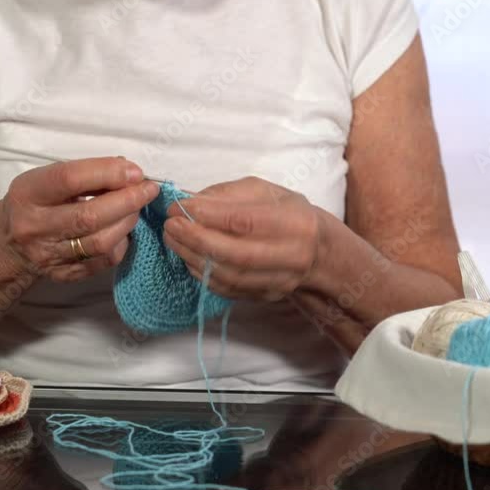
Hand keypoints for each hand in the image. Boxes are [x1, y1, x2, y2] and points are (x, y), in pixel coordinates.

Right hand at [0, 157, 158, 282]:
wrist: (7, 244)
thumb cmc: (35, 202)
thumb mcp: (46, 179)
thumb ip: (84, 174)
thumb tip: (128, 171)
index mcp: (28, 193)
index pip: (70, 179)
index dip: (108, 173)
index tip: (135, 173)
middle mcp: (34, 226)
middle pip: (90, 216)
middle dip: (128, 201)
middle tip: (148, 191)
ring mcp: (47, 255)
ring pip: (99, 242)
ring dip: (127, 223)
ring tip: (136, 209)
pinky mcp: (61, 275)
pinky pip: (101, 263)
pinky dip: (120, 245)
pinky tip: (123, 232)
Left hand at [163, 177, 324, 300]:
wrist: (319, 253)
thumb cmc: (288, 215)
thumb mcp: (266, 192)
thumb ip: (228, 195)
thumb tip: (188, 202)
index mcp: (296, 224)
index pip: (246, 221)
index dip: (208, 215)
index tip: (179, 206)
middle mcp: (291, 256)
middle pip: (236, 254)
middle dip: (196, 239)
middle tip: (171, 226)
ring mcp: (279, 282)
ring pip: (228, 275)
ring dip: (193, 257)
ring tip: (173, 239)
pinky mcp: (264, 296)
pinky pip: (226, 289)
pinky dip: (201, 273)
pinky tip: (188, 257)